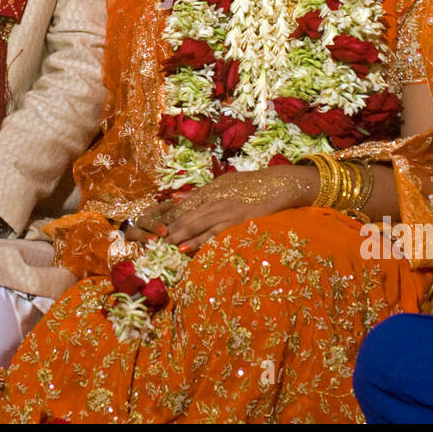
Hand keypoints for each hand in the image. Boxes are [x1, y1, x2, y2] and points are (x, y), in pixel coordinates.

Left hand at [127, 166, 317, 254]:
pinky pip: (215, 234)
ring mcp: (226, 211)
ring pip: (198, 226)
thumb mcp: (224, 183)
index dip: (168, 219)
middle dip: (170, 231)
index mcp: (210, 192)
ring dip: (180, 238)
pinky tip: (189, 248)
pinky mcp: (238, 222)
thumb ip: (201, 193)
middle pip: (187, 217)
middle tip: (155, 244)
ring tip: (166, 248)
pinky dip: (201, 242)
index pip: (184, 206)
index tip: (154, 230)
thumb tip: (178, 198)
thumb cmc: (252, 185)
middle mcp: (215, 200)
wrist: (278, 184)